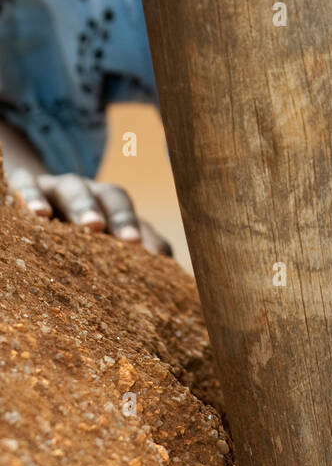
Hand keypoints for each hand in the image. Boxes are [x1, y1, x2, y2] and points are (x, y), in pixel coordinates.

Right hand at [8, 164, 171, 255]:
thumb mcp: (102, 243)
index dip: (141, 230)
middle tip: (130, 240)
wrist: (32, 206)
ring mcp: (56, 188)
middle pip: (110, 196)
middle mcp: (88, 192)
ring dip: (84, 204)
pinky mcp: (26, 185)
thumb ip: (136, 252)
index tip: (148, 253)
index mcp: (111, 206)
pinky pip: (28, 185)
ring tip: (91, 224)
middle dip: (121, 216)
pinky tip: (37, 212)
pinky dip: (33, 195)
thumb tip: (170, 281)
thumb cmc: (74, 236)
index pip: (130, 212)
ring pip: (73, 189)